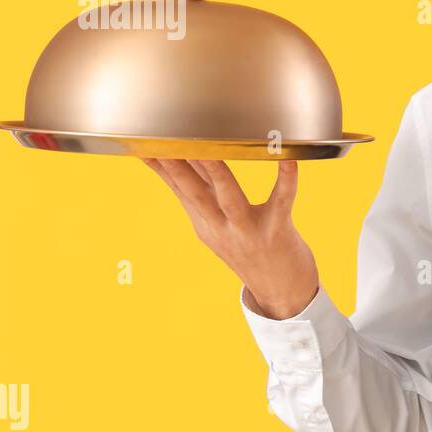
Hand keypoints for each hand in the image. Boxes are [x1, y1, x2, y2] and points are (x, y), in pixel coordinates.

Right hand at [140, 157, 319, 319]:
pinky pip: (282, 199)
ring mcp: (249, 230)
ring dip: (218, 172)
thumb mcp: (215, 226)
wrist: (281, 291)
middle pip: (195, 193)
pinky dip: (286, 178)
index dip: (161, 165)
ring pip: (230, 198)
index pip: (179, 189)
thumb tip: (179, 164)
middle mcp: (221, 228)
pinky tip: (287, 157)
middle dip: (178, 167)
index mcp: (205, 223)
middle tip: (164, 141)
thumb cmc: (249, 249)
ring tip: (209, 148)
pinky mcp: (278, 229)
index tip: (144, 140)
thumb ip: (200, 195)